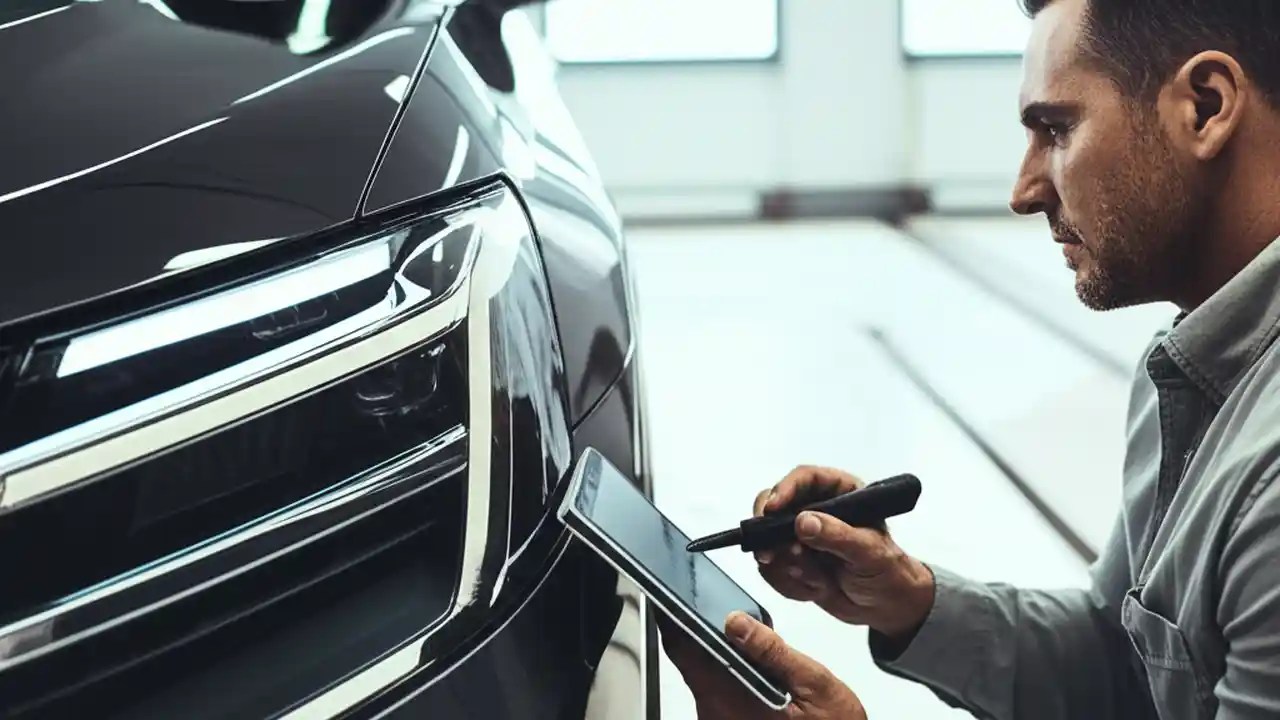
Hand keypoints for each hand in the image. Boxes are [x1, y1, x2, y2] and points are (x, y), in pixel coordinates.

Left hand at [659, 612, 866, 719]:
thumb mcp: (814, 683)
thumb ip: (773, 651)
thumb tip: (735, 620)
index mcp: (729, 697)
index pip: (681, 648)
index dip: (674, 617)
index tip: (676, 591)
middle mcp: (714, 712)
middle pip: (689, 659)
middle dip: (701, 630)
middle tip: (721, 605)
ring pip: (701, 673)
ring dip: (715, 652)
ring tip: (741, 632)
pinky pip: (714, 689)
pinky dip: (724, 671)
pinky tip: (749, 663)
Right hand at [753, 466, 934, 640]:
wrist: (886, 605)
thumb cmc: (889, 571)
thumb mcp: (869, 552)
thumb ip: (837, 536)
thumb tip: (803, 522)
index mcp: (841, 493)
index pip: (804, 478)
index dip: (784, 489)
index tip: (771, 510)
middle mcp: (816, 510)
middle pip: (774, 506)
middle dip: (770, 534)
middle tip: (770, 554)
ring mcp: (800, 537)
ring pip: (769, 542)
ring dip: (788, 566)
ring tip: (819, 581)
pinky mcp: (791, 561)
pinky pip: (772, 570)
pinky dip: (790, 584)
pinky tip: (816, 589)